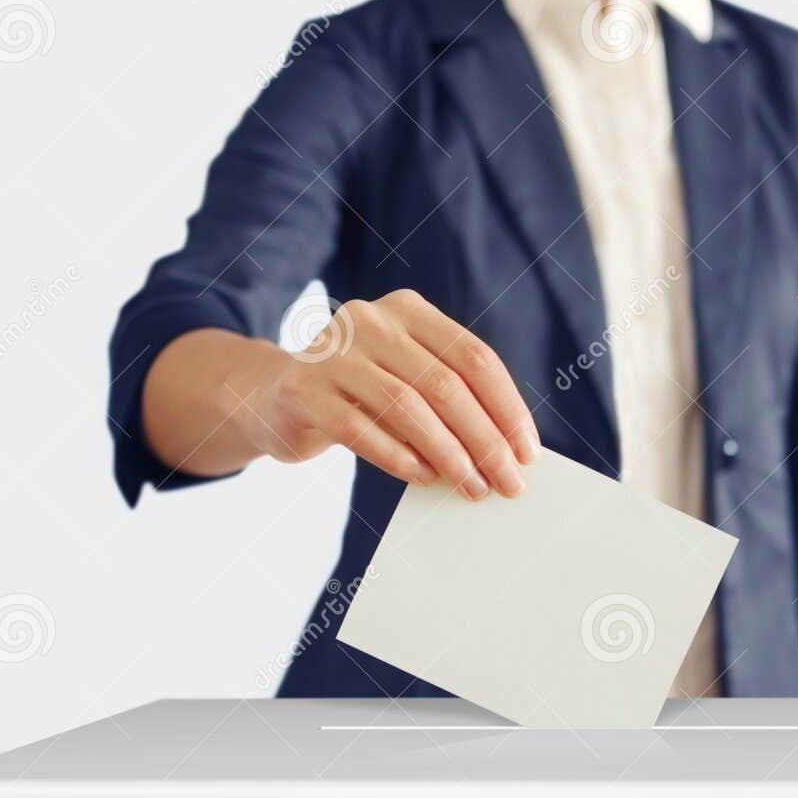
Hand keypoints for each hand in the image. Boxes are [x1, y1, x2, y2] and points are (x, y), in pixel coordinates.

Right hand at [244, 289, 539, 497]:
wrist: (270, 398)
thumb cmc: (354, 395)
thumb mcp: (402, 378)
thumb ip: (444, 397)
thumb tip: (505, 450)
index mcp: (406, 310)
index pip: (473, 357)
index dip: (506, 407)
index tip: (527, 452)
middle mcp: (369, 320)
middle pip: (444, 384)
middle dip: (484, 440)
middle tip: (507, 482)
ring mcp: (331, 352)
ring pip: (406, 407)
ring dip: (447, 454)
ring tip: (470, 487)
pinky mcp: (302, 390)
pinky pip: (360, 429)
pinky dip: (398, 457)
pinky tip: (422, 477)